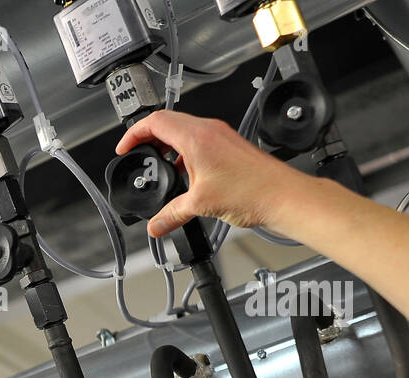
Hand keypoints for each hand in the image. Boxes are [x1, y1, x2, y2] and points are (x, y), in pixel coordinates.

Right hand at [115, 110, 310, 238]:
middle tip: (139, 157)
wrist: (282, 195)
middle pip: (168, 123)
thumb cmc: (252, 191)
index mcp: (197, 137)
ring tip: (161, 169)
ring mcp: (221, 136)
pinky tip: (186, 176)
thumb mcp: (200, 205)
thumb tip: (156, 224)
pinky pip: (200, 142)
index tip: (125, 148)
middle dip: (148, 139)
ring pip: (184, 132)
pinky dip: (185, 154)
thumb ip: (172, 214)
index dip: (134, 133)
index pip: (155, 122)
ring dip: (168, 147)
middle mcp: (209, 131)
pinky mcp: (229, 146)